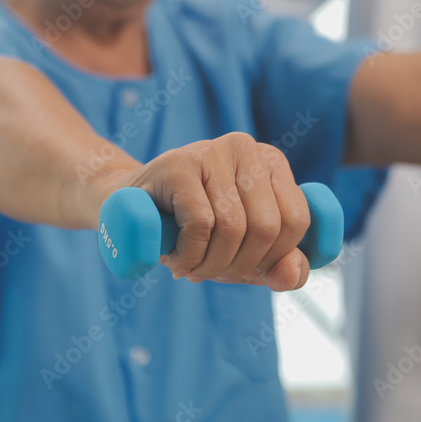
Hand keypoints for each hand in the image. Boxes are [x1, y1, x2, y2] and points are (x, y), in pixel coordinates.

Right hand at [103, 132, 311, 291]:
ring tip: (191, 268)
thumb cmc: (191, 232)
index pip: (297, 220)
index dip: (272, 258)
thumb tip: (293, 274)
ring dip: (211, 265)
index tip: (244, 267)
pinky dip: (191, 256)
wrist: (123, 210)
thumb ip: (279, 267)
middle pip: (268, 227)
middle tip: (211, 271)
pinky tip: (176, 260)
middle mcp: (246, 147)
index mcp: (271, 162)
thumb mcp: (243, 253)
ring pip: (234, 229)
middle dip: (240, 265)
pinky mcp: (178, 165)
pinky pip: (202, 226)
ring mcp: (210, 151)